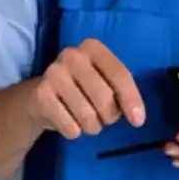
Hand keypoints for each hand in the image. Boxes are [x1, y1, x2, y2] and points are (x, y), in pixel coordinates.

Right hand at [27, 38, 145, 138]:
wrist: (42, 96)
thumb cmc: (83, 87)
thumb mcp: (104, 80)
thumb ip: (121, 90)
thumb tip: (137, 116)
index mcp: (93, 48)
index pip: (119, 74)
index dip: (131, 100)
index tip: (138, 121)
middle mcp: (72, 56)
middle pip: (105, 98)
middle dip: (109, 117)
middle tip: (104, 117)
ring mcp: (54, 74)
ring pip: (88, 116)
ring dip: (92, 126)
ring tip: (86, 119)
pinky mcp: (41, 96)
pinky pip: (70, 127)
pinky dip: (74, 132)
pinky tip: (68, 120)